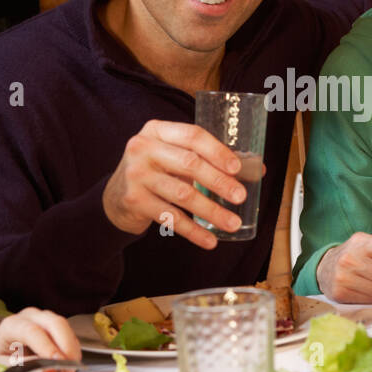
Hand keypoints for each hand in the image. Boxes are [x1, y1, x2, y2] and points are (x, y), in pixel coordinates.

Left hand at [0, 307, 81, 367]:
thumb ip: (23, 369)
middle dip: (66, 346)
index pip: (32, 331)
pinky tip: (70, 364)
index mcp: (11, 325)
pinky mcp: (54, 325)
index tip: (57, 363)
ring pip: (64, 327)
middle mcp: (29, 316)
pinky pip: (68, 333)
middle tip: (70, 369)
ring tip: (70, 371)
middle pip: (54, 323)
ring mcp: (43, 318)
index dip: (47, 347)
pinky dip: (72, 348)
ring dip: (71, 348)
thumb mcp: (2, 368)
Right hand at [102, 119, 262, 248]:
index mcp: (157, 130)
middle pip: (189, 163)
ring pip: (182, 194)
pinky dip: (193, 231)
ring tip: (232, 223)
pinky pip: (170, 217)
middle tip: (240, 196)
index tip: (237, 168)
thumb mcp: (173, 156)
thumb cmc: (155, 172)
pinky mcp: (134, 200)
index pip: (192, 135)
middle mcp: (143, 148)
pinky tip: (209, 240)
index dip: (218, 151)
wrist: (115, 198)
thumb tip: (256, 170)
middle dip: (219, 181)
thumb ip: (207, 159)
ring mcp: (136, 174)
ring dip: (211, 211)